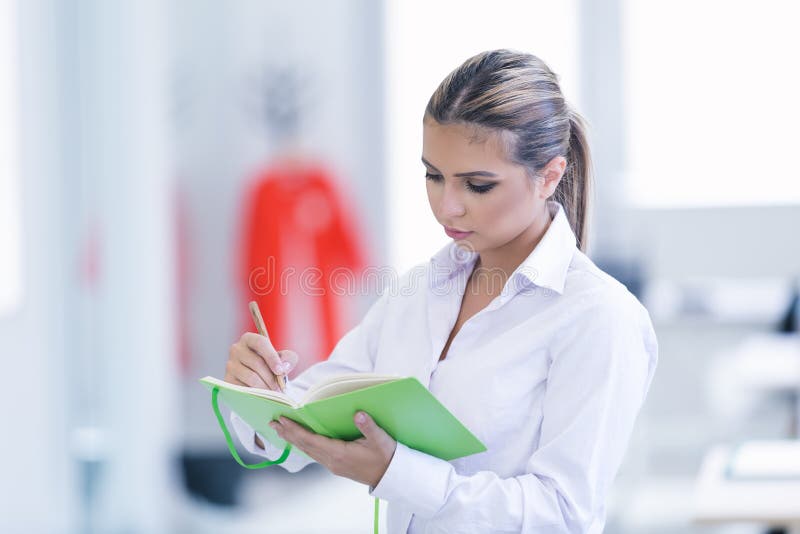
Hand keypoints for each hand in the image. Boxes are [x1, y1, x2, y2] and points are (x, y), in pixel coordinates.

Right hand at [225, 332, 298, 390]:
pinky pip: (243, 388)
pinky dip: (255, 394)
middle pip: (256, 362)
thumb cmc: (272, 365)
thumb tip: (284, 366)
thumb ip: (289, 358)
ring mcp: (230, 365)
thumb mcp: (284, 358)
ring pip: (250, 377)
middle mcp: (236, 349)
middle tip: (281, 388)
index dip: (272, 357)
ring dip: (265, 387)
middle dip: (271, 377)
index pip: (261, 343)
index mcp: (249, 339)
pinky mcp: (227, 380)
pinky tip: (263, 397)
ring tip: (274, 394)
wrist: (259, 379)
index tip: (280, 371)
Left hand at [270, 411, 396, 486]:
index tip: (283, 420)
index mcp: (340, 454)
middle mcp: (332, 461)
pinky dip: (304, 445)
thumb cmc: (386, 456)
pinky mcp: (336, 465)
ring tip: (280, 430)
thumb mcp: (380, 440)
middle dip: (288, 434)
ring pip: (308, 451)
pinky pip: (314, 454)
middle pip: (305, 446)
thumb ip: (368, 426)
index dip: (296, 430)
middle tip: (272, 422)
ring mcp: (333, 465)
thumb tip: (358, 413)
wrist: (392, 476)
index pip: (311, 440)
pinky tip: (300, 440)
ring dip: (293, 439)